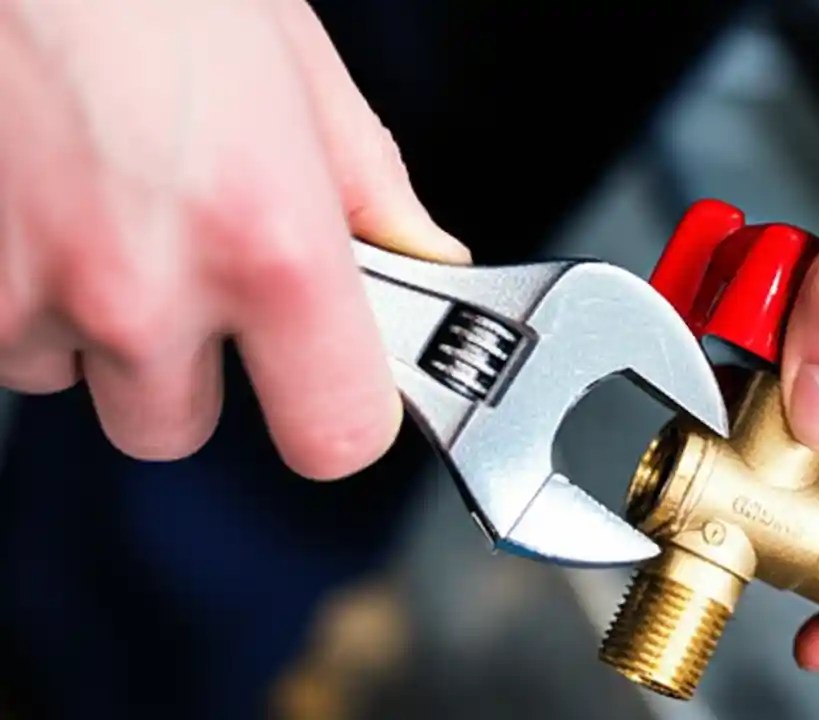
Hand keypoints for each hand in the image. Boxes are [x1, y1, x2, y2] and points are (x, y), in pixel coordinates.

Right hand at [0, 0, 467, 478]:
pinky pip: (10, 345)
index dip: (339, 417)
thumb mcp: (301, 71)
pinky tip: (51, 208)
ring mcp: (33, 295)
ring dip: (103, 332)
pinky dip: (32, 299)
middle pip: (180, 430)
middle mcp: (146, 290)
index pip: (334, 436)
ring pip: (83, 385)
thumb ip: (373, 192)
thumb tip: (425, 260)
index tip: (335, 388)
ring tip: (113, 213)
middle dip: (195, 372)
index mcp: (270, 245)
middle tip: (198, 272)